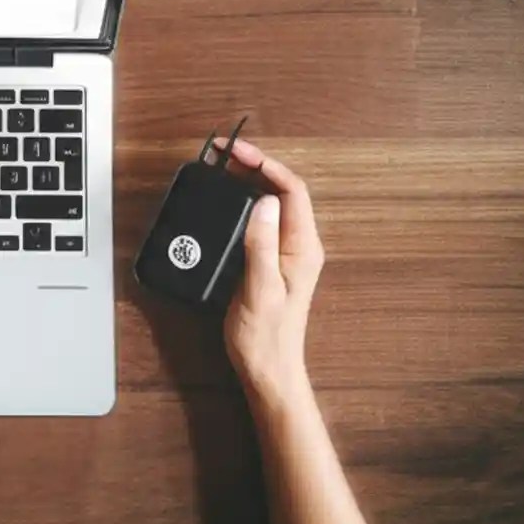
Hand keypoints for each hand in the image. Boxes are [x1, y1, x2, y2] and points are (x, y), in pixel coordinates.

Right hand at [216, 139, 324, 401]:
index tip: (236, 153)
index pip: (292, 191)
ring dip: (248, 183)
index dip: (266, 165)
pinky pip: (261, 222)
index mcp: (303, 248)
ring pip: (272, 204)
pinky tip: (224, 203)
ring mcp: (286, 253)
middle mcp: (299, 245)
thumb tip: (265, 201)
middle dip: (255, 167)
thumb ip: (262, 245)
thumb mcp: (260, 289)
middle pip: (283, 191)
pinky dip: (243, 204)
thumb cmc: (265, 337)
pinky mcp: (271, 261)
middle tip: (222, 155)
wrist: (268, 371)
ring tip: (220, 170)